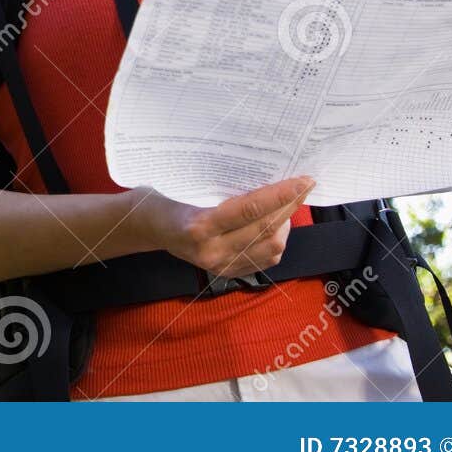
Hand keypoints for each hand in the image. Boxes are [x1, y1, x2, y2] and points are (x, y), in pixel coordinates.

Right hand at [142, 175, 314, 278]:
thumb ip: (222, 189)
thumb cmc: (164, 198)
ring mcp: (220, 266)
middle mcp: (212, 251)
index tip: (302, 180)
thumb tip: (265, 177)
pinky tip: (273, 224)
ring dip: (285, 224)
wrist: (146, 227)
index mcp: (199, 226)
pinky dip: (276, 239)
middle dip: (290, 206)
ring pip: (272, 247)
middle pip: (266, 230)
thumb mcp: (185, 187)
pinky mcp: (227, 274)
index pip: (250, 210)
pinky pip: (265, 259)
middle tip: (304, 185)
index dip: (280, 195)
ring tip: (285, 205)